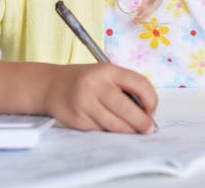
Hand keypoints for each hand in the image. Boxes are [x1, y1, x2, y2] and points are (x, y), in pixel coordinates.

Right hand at [43, 63, 157, 133]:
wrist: (51, 86)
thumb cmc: (86, 81)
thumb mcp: (107, 74)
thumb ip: (126, 87)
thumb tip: (147, 111)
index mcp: (108, 70)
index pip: (138, 83)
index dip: (151, 99)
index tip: (152, 110)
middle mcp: (95, 85)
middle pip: (125, 108)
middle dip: (141, 121)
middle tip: (148, 128)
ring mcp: (84, 103)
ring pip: (113, 124)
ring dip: (128, 131)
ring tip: (134, 131)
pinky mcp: (77, 120)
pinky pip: (100, 131)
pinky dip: (110, 132)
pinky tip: (113, 129)